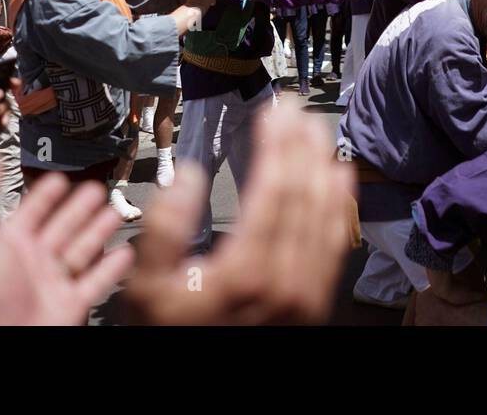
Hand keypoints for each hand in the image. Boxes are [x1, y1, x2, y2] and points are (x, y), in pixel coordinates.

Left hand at [0, 158, 133, 325]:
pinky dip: (112, 267)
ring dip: (99, 231)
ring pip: (82, 250)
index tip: (60, 177)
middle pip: (62, 227)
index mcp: (10, 243)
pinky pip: (96, 281)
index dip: (45, 193)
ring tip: (116, 213)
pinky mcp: (72, 303)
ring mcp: (54, 282)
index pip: (32, 210)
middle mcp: (33, 260)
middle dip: (80, 208)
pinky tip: (125, 252)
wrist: (0, 337)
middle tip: (97, 189)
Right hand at [121, 105, 353, 324]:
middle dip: (302, 143)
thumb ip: (162, 231)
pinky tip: (339, 174)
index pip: (274, 189)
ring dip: (323, 164)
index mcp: (245, 271)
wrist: (204, 380)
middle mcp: (285, 281)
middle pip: (304, 194)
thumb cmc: (170, 328)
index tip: (276, 108)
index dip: (279, 142)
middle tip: (297, 106)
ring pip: (326, 214)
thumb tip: (187, 174)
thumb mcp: (145, 288)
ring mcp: (306, 294)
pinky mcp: (315, 301)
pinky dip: (341, 202)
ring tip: (316, 128)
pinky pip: (336, 242)